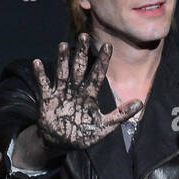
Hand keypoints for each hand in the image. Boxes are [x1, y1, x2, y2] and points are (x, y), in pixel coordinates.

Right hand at [32, 34, 142, 151]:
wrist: (61, 143)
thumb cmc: (84, 134)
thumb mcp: (104, 126)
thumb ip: (120, 115)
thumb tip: (140, 103)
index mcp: (90, 94)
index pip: (98, 74)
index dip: (102, 61)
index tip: (108, 46)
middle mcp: (76, 89)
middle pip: (79, 68)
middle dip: (82, 53)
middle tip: (84, 35)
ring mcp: (61, 93)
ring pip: (62, 72)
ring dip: (62, 59)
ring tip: (63, 45)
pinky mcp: (47, 99)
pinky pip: (44, 84)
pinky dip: (41, 74)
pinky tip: (37, 62)